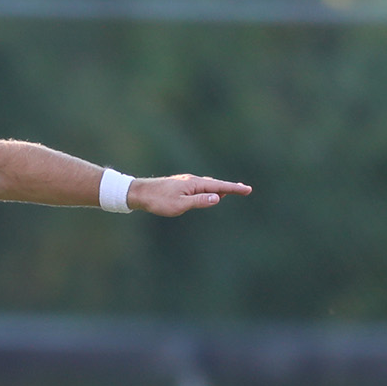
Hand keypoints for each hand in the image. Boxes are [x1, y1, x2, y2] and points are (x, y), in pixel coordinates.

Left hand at [128, 174, 251, 215]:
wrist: (139, 193)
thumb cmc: (158, 201)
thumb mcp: (180, 205)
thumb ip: (199, 201)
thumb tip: (218, 198)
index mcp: (194, 184)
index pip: (219, 186)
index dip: (234, 189)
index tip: (248, 189)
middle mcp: (192, 180)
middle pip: (215, 184)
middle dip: (230, 187)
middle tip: (244, 189)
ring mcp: (185, 182)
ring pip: (207, 184)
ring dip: (219, 187)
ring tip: (230, 190)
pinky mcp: (179, 185)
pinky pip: (199, 186)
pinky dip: (208, 188)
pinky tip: (206, 192)